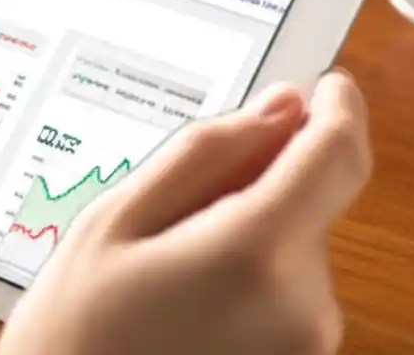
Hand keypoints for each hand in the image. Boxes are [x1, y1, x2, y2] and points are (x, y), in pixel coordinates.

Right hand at [0, 72, 370, 354]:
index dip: (338, 108)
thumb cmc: (74, 336)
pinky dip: (250, 280)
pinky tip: (187, 303)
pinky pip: (289, 294)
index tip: (325, 85)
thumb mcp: (115, 220)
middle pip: (309, 201)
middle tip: (173, 212)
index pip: (337, 154)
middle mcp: (303, 306)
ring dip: (249, 237)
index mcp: (256, 253)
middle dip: (259, 185)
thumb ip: (206, 153)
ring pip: (296, 247)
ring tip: (166, 273)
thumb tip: (282, 107)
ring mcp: (307, 345)